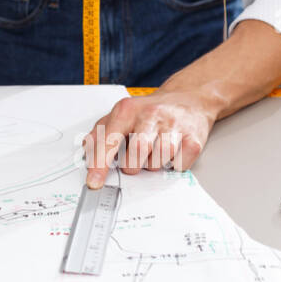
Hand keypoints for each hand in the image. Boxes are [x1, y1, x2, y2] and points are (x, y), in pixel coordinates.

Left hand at [82, 91, 216, 188]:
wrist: (188, 99)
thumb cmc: (150, 111)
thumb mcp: (121, 114)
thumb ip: (101, 132)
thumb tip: (87, 150)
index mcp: (127, 110)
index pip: (109, 140)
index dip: (99, 164)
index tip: (94, 182)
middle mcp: (151, 115)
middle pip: (136, 153)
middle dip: (132, 165)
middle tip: (135, 159)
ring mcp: (174, 126)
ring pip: (158, 161)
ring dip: (152, 165)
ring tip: (154, 152)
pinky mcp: (193, 139)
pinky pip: (178, 165)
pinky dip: (172, 165)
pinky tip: (171, 153)